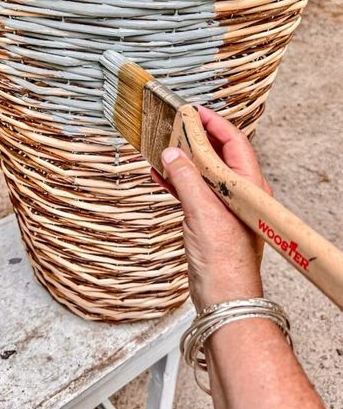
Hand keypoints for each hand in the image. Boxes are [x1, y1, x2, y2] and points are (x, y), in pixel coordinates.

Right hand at [151, 106, 271, 310]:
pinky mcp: (209, 219)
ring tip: (162, 145)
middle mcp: (238, 192)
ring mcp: (223, 206)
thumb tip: (171, 154)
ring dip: (182, 159)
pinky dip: (176, 181)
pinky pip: (192, 191)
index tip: (193, 111)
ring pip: (202, 172)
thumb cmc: (225, 261)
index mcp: (248, 186)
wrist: (223, 297)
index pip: (233, 143)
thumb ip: (186, 179)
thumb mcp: (203, 212)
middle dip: (195, 139)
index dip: (213, 124)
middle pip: (217, 155)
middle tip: (174, 125)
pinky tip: (160, 174)